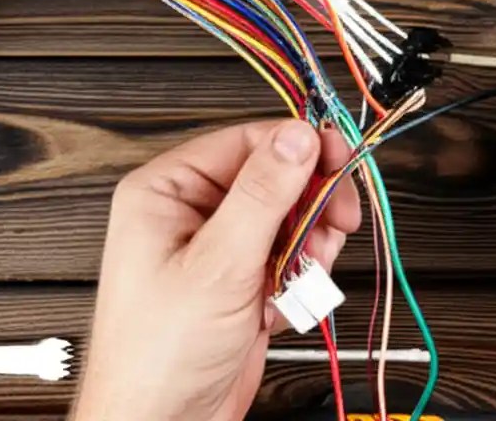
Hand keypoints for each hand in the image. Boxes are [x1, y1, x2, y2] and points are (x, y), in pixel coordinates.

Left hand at [72, 120, 360, 420]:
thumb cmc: (157, 356)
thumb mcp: (218, 264)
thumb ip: (263, 195)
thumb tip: (297, 138)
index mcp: (168, 192)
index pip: (246, 142)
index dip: (298, 148)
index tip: (338, 159)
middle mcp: (192, 214)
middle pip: (276, 179)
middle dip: (310, 206)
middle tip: (335, 224)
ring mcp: (219, 250)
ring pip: (291, 221)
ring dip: (308, 249)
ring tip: (302, 277)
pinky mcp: (241, 282)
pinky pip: (290, 259)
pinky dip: (299, 281)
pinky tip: (283, 304)